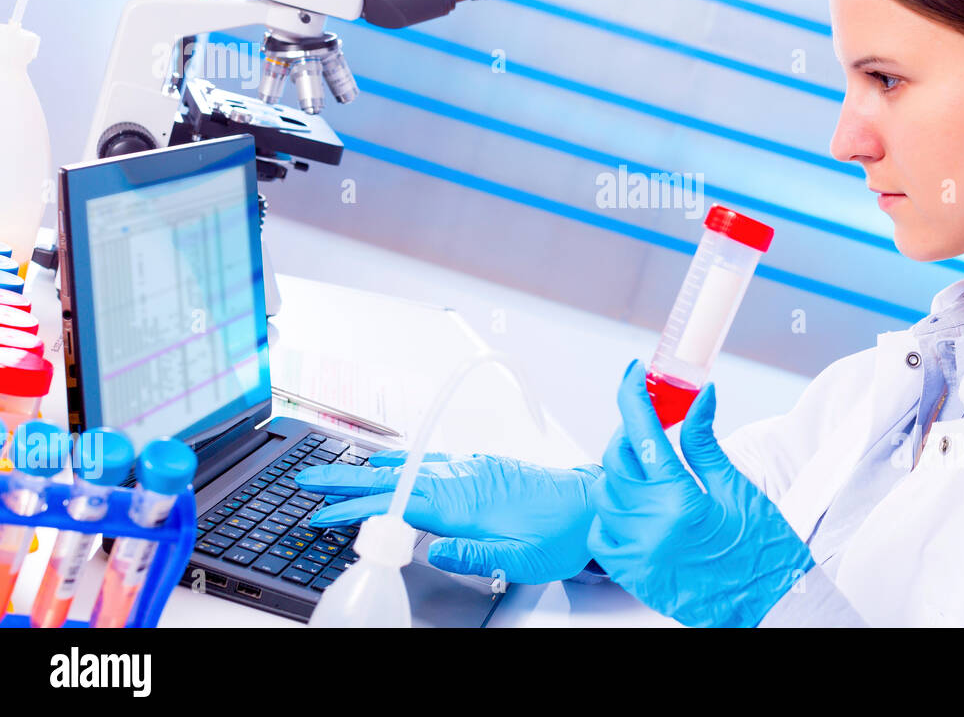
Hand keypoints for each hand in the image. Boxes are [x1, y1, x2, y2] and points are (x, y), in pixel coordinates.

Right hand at [294, 451, 601, 584]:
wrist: (596, 504)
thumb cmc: (564, 533)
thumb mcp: (522, 559)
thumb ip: (476, 554)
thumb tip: (434, 550)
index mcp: (467, 501)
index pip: (399, 503)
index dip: (358, 507)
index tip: (323, 511)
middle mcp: (466, 478)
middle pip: (397, 477)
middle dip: (349, 479)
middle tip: (309, 480)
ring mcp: (474, 470)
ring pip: (413, 467)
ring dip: (373, 471)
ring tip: (339, 473)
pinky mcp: (484, 469)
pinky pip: (434, 463)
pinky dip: (405, 463)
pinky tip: (394, 465)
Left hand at [587, 359, 814, 626]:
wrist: (768, 605)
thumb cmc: (762, 552)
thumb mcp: (736, 488)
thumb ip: (704, 441)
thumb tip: (699, 397)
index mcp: (680, 499)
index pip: (641, 432)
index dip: (632, 395)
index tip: (632, 373)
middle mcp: (651, 526)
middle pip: (616, 458)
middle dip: (630, 433)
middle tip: (649, 425)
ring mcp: (636, 553)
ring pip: (605, 493)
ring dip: (621, 473)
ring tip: (650, 471)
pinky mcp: (631, 574)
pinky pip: (600, 533)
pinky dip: (611, 512)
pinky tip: (635, 506)